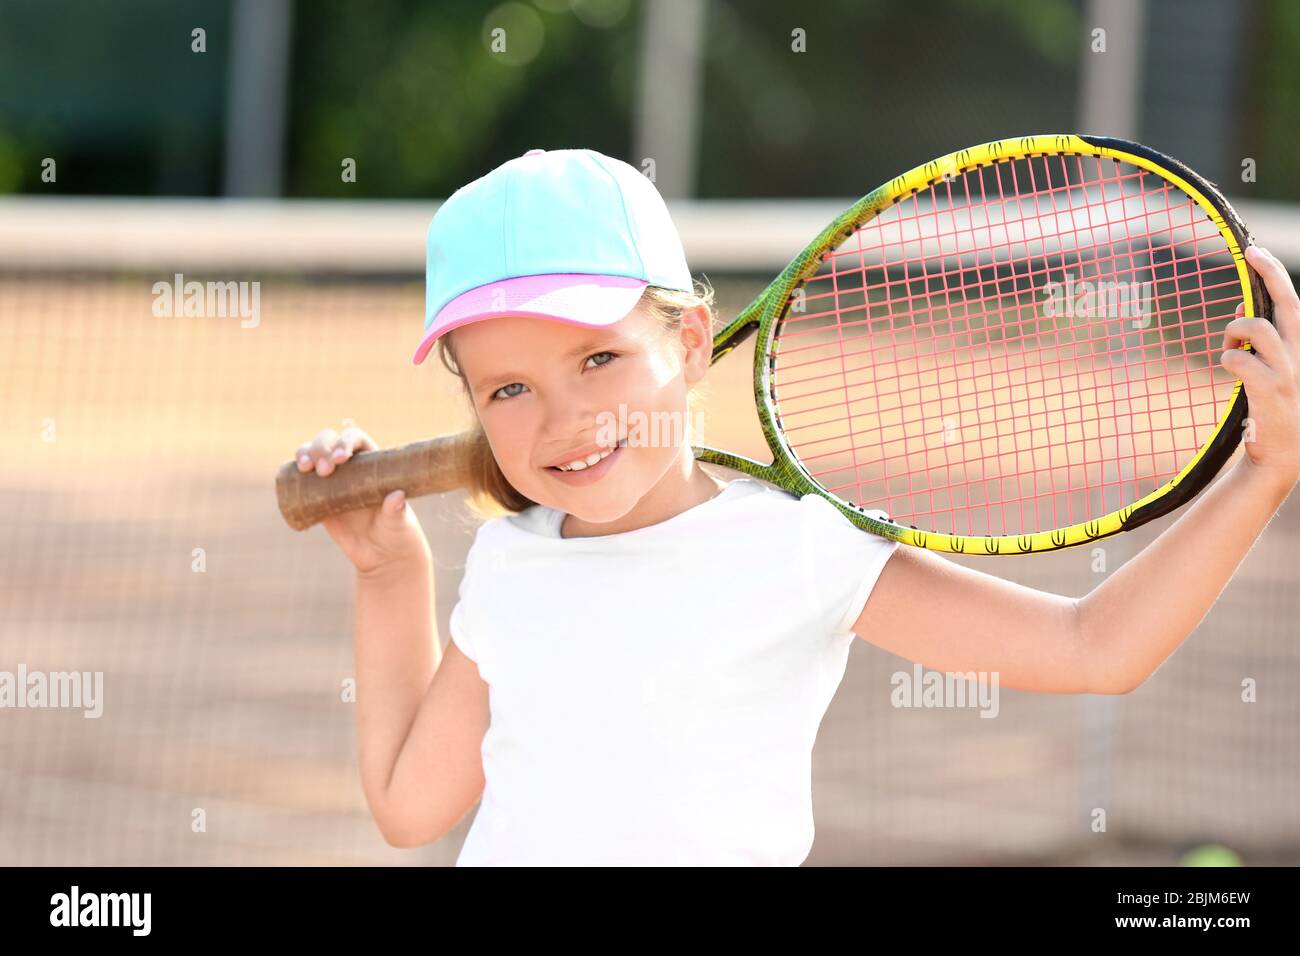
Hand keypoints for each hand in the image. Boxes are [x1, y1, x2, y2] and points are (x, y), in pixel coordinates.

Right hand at [295, 423, 430, 576]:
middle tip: (325, 471)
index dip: (346, 442)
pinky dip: (292, 472)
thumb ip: (397, 510)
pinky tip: (290, 473)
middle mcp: (351, 466)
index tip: (342, 458)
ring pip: (313, 454)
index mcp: (373, 463)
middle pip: (330, 442)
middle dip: (323, 449)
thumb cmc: (397, 533)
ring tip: (304, 468)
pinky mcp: (318, 497)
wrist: (382, 555)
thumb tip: (397, 496)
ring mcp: (332, 480)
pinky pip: (301, 479)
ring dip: (305, 453)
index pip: (356, 440)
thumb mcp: (399, 522)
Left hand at [1221, 245, 1299, 491]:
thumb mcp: (1272, 371)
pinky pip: (1240, 361)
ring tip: (1230, 347)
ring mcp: (1289, 372)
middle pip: (1289, 303)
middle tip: (1250, 254)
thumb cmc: (1274, 411)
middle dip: (1269, 273)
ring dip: (1235, 331)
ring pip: (1258, 328)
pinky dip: (1228, 359)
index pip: (1292, 302)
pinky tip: (1227, 368)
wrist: (1281, 457)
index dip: (1274, 274)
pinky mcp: (1272, 391)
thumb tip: (1240, 310)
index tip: (1255, 252)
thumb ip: (1260, 343)